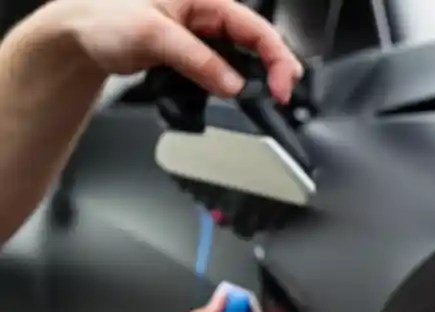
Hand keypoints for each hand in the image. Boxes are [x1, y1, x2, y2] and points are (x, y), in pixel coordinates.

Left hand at [33, 0, 301, 101]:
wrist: (78, 35)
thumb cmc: (104, 19)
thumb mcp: (154, 36)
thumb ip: (198, 60)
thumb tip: (233, 84)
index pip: (257, 29)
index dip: (277, 59)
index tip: (282, 88)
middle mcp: (208, 14)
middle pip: (258, 44)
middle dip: (274, 71)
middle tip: (279, 98)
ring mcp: (203, 35)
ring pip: (244, 59)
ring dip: (255, 80)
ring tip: (261, 100)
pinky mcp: (194, 53)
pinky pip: (224, 69)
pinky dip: (233, 85)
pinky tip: (233, 96)